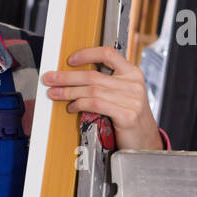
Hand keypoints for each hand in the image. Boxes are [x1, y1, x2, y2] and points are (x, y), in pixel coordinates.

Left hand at [42, 46, 163, 150]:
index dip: (88, 54)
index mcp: (132, 73)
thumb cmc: (129, 117)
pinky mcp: (127, 115)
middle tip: (50, 79)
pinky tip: (71, 107)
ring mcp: (132, 100)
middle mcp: (133, 84)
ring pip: (92, 90)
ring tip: (54, 94)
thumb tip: (74, 78)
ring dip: (68, 92)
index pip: (109, 54)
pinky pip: (97, 105)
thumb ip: (106, 84)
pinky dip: (80, 104)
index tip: (70, 60)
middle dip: (67, 77)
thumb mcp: (122, 94)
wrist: (145, 141)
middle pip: (94, 75)